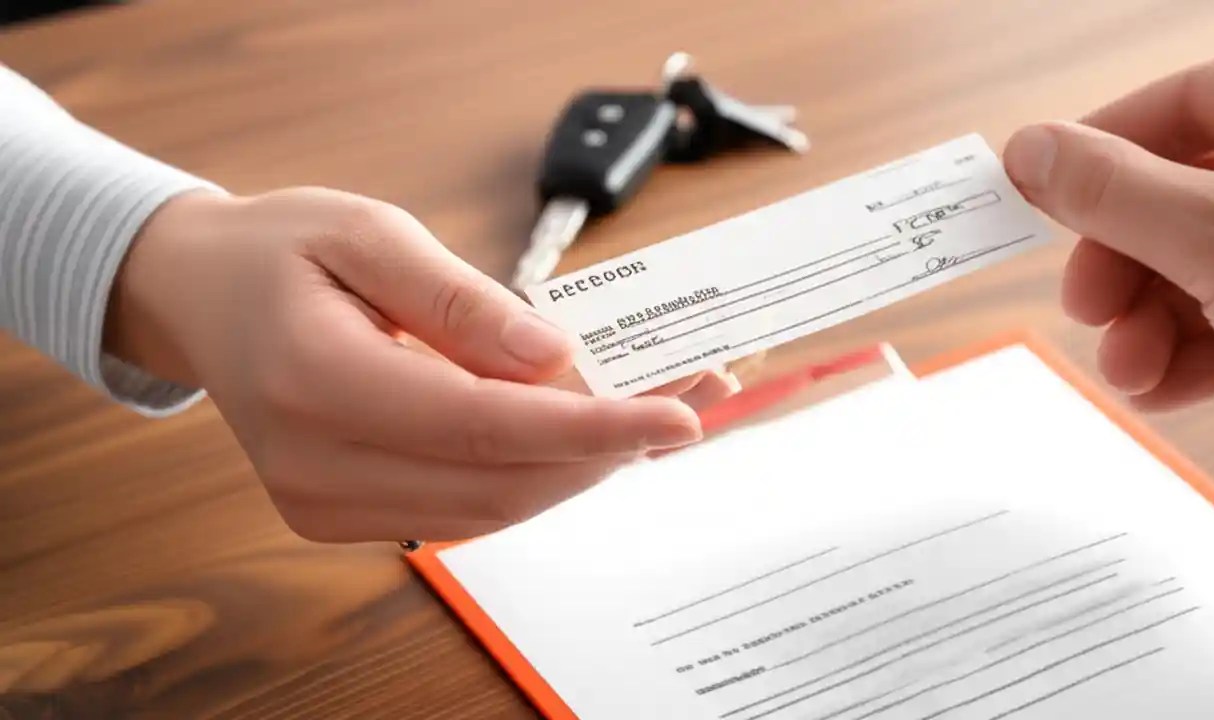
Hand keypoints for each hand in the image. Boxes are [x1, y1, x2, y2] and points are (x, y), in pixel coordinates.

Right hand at [105, 187, 739, 541]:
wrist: (203, 297)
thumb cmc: (281, 251)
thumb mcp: (369, 232)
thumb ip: (460, 301)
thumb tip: (552, 356)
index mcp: (316, 379)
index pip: (484, 427)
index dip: (593, 428)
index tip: (677, 416)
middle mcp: (314, 462)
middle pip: (500, 483)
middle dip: (605, 450)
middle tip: (681, 402)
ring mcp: (321, 502)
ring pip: (491, 509)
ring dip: (578, 467)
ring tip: (642, 412)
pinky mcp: (336, 515)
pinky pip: (463, 510)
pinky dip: (530, 475)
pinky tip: (570, 432)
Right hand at [1003, 47, 1213, 410]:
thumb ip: (1119, 193)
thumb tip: (1025, 149)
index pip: (1192, 100)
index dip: (1104, 147)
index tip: (1036, 195)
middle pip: (1188, 195)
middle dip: (1124, 267)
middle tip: (1087, 307)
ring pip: (1207, 269)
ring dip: (1146, 328)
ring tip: (1129, 371)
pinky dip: (1192, 360)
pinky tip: (1159, 389)